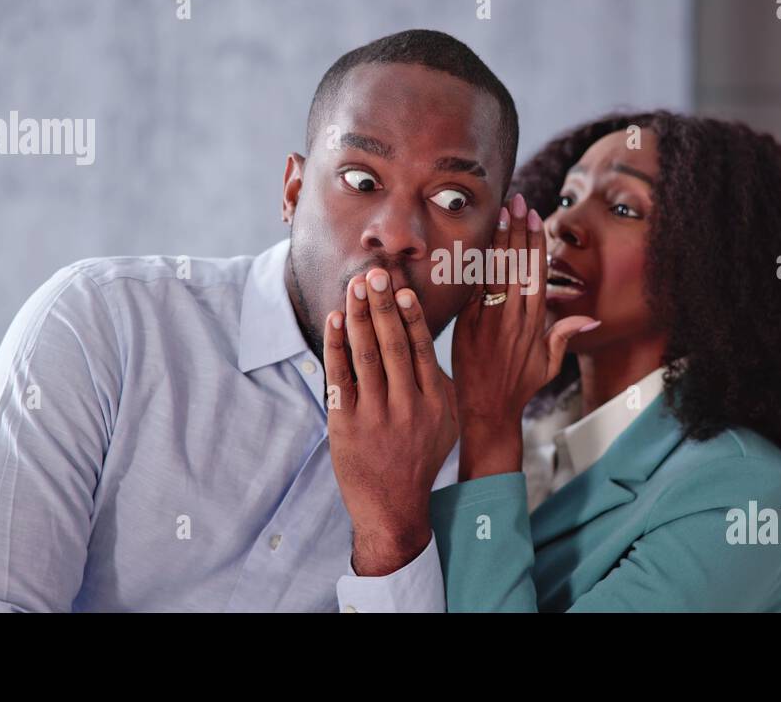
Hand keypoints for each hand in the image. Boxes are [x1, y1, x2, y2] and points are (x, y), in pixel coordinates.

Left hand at [323, 267, 459, 576]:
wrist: (393, 506)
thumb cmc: (419, 458)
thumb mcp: (444, 423)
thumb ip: (437, 383)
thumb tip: (424, 336)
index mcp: (435, 402)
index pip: (422, 350)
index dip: (411, 317)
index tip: (403, 289)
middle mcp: (408, 407)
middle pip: (394, 345)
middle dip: (383, 306)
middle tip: (376, 274)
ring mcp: (376, 416)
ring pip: (367, 356)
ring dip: (359, 317)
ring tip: (355, 288)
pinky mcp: (347, 425)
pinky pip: (340, 377)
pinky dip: (336, 346)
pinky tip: (335, 321)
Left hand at [451, 193, 598, 479]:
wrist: (487, 411)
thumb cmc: (518, 388)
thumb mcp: (549, 364)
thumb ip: (565, 335)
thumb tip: (592, 317)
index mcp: (535, 324)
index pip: (537, 273)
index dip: (535, 243)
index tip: (533, 216)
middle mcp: (515, 318)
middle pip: (518, 266)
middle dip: (518, 231)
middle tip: (516, 201)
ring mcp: (490, 321)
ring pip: (496, 273)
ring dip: (498, 240)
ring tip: (499, 212)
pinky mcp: (468, 327)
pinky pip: (472, 291)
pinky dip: (473, 266)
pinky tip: (473, 243)